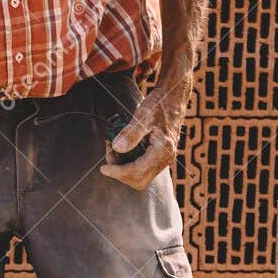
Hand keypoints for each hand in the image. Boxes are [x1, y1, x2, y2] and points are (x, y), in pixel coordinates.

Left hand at [100, 75, 189, 190]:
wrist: (173, 98)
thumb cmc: (159, 103)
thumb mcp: (143, 115)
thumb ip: (131, 133)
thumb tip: (117, 148)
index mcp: (163, 150)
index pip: (138, 171)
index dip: (118, 172)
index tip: (103, 168)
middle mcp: (166, 159)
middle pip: (139, 180)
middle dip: (120, 172)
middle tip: (109, 153)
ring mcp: (164, 160)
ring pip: (140, 177)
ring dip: (123, 168)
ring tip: (113, 148)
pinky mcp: (160, 158)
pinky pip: (142, 169)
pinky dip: (129, 163)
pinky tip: (121, 149)